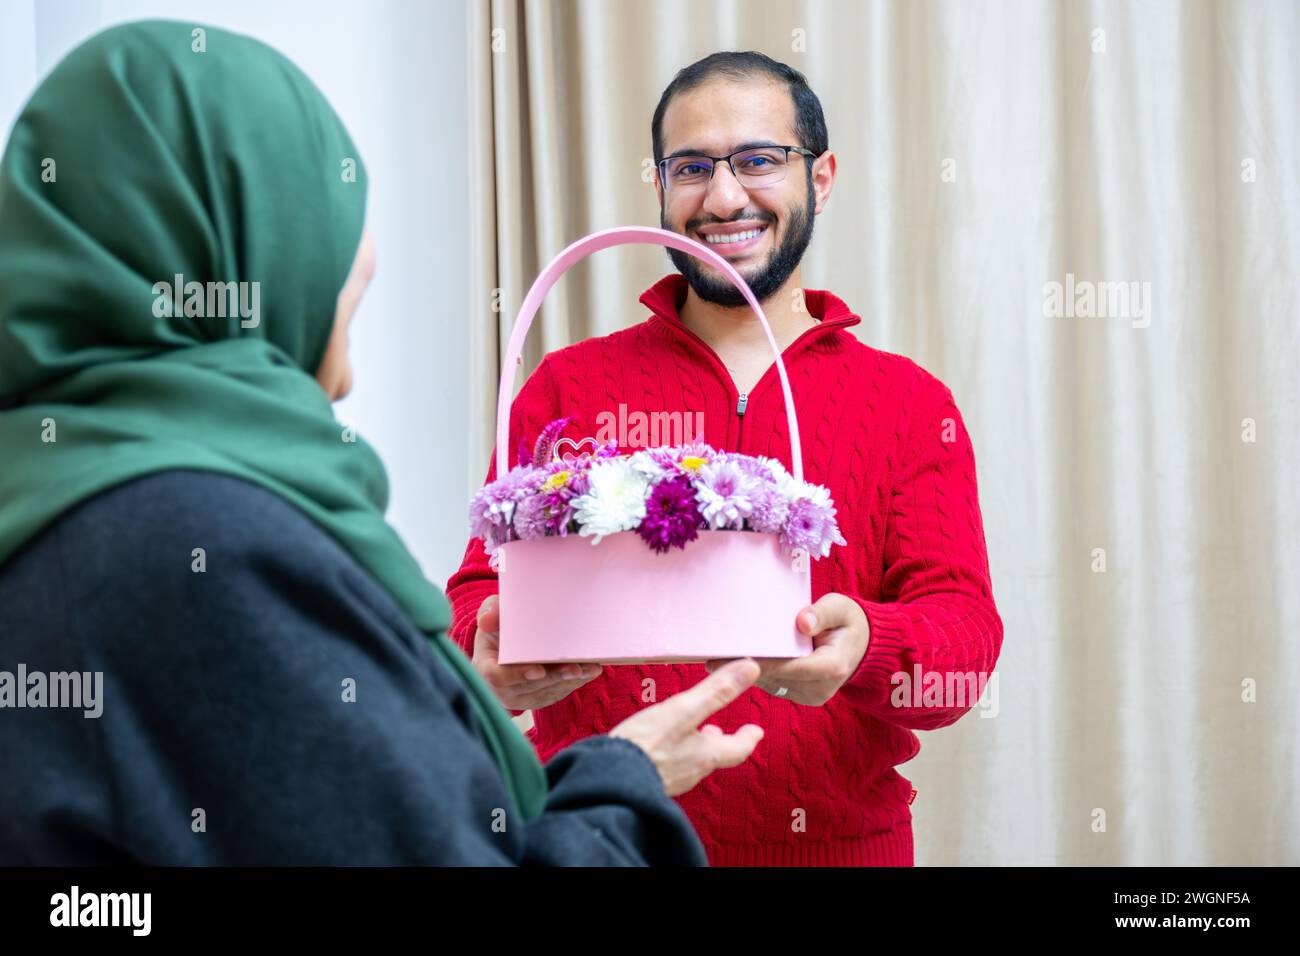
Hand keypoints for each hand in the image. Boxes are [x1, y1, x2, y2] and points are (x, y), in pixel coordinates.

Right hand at [472, 596, 602, 710]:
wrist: (503, 646)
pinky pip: (557, 693)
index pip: (499, 677)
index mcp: (485, 669)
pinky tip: (590, 671)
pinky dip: (575, 682)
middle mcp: (502, 691)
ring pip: (548, 692)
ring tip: (590, 668)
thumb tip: (487, 620)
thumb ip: (490, 613)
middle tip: (575, 668)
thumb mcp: (491, 615)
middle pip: (531, 686)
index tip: (538, 670)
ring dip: (570, 680)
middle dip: (554, 677)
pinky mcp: (538, 700)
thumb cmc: (498, 628)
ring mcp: (521, 699)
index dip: (518, 674)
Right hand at [609, 659, 764, 796]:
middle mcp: (691, 772)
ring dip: (695, 748)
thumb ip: (716, 690)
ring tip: (690, 737)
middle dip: (719, 742)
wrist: (608, 779)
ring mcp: (670, 780)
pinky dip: (673, 756)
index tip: (756, 731)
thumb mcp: (683, 710)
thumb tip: (750, 668)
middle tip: (720, 732)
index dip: (748, 738)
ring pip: (691, 763)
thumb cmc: (645, 745)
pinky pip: (669, 769)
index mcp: (705, 755)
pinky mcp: (649, 783)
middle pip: (713, 757)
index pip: (737, 749)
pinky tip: (660, 750)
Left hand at [705, 593, 868, 706]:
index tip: (738, 656)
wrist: (860, 644)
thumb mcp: (841, 607)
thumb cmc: (848, 621)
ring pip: (771, 684)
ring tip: (715, 659)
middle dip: (745, 668)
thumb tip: (802, 623)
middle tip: (712, 658)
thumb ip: (822, 614)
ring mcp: (811, 695)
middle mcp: (821, 687)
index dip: (765, 662)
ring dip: (745, 673)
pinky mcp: (802, 696)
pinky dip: (755, 674)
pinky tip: (732, 663)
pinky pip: (774, 685)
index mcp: (833, 666)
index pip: (793, 666)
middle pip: (777, 677)